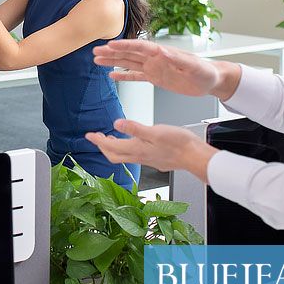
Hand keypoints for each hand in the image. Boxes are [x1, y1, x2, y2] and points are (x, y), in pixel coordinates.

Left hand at [86, 120, 215, 180]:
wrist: (195, 157)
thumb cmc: (178, 143)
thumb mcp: (155, 132)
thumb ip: (135, 128)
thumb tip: (116, 124)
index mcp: (137, 149)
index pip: (111, 146)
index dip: (98, 141)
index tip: (88, 135)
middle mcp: (139, 156)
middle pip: (114, 155)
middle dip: (103, 146)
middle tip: (95, 137)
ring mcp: (147, 159)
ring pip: (124, 156)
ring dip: (113, 148)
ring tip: (109, 138)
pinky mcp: (154, 159)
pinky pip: (134, 156)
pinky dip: (126, 149)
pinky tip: (131, 142)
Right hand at [92, 39, 225, 97]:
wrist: (211, 80)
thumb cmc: (206, 72)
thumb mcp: (194, 67)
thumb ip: (178, 59)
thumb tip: (162, 51)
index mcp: (162, 54)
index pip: (139, 47)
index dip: (124, 45)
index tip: (109, 45)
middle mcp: (155, 59)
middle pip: (129, 53)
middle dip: (112, 52)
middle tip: (95, 51)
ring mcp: (154, 67)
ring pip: (129, 63)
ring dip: (113, 61)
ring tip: (97, 60)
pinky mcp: (156, 77)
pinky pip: (136, 76)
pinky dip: (124, 76)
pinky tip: (112, 76)